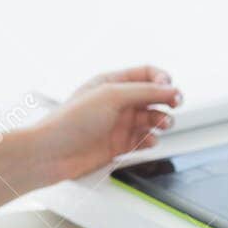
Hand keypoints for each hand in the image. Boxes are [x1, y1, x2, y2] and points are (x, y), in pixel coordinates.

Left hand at [34, 65, 182, 182]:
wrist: (52, 153)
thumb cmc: (70, 121)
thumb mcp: (111, 96)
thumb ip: (145, 92)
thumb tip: (170, 89)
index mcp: (112, 83)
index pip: (147, 74)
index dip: (162, 80)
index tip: (170, 89)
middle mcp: (117, 102)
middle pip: (153, 97)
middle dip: (167, 100)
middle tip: (175, 105)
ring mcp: (119, 124)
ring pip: (152, 119)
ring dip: (161, 121)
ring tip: (161, 125)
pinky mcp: (119, 144)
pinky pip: (144, 139)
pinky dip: (151, 139)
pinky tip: (148, 140)